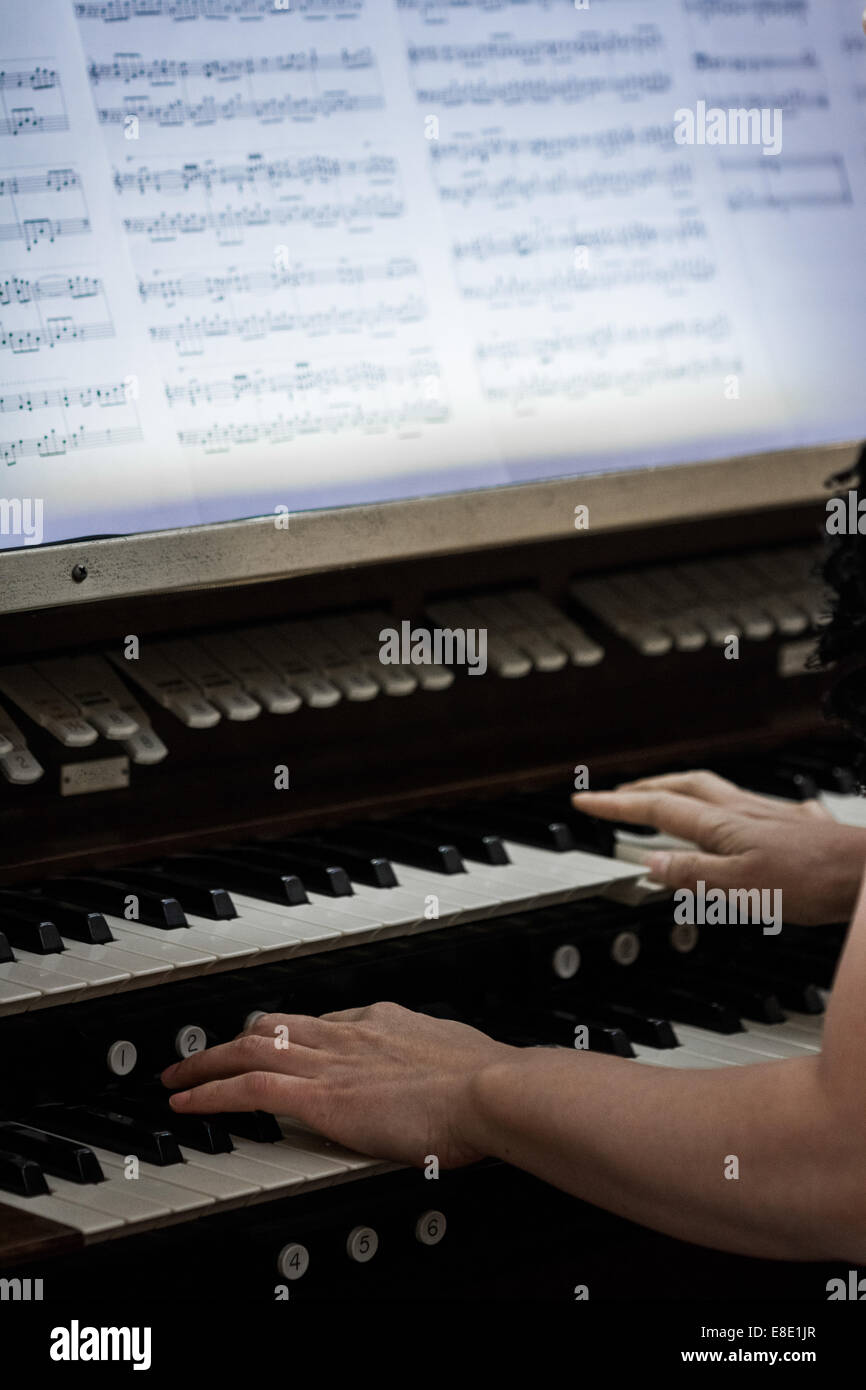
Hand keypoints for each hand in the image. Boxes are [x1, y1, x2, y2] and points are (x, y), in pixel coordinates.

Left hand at [161, 1003, 514, 1168]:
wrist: (490, 1090)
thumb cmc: (490, 1083)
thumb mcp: (463, 1059)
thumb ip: (444, 1063)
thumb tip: (455, 1075)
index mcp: (386, 1021)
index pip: (324, 1021)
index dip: (294, 1033)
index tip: (280, 1041)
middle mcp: (351, 1032)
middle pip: (276, 1025)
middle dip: (236, 1038)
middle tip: (207, 1052)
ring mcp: (332, 1062)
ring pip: (250, 1049)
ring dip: (208, 1063)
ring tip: (179, 1075)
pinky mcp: (320, 1097)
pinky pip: (247, 1089)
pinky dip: (211, 1093)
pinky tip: (186, 1102)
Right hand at [573, 769, 865, 924]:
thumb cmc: (815, 879)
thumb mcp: (741, 887)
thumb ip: (693, 875)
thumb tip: (652, 864)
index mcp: (722, 826)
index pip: (656, 810)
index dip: (616, 806)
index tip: (585, 800)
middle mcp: (742, 812)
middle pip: (682, 789)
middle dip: (644, 789)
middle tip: (617, 795)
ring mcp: (768, 815)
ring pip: (713, 792)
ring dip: (679, 790)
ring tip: (664, 798)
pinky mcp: (791, 826)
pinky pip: (746, 806)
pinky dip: (725, 806)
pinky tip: (738, 815)